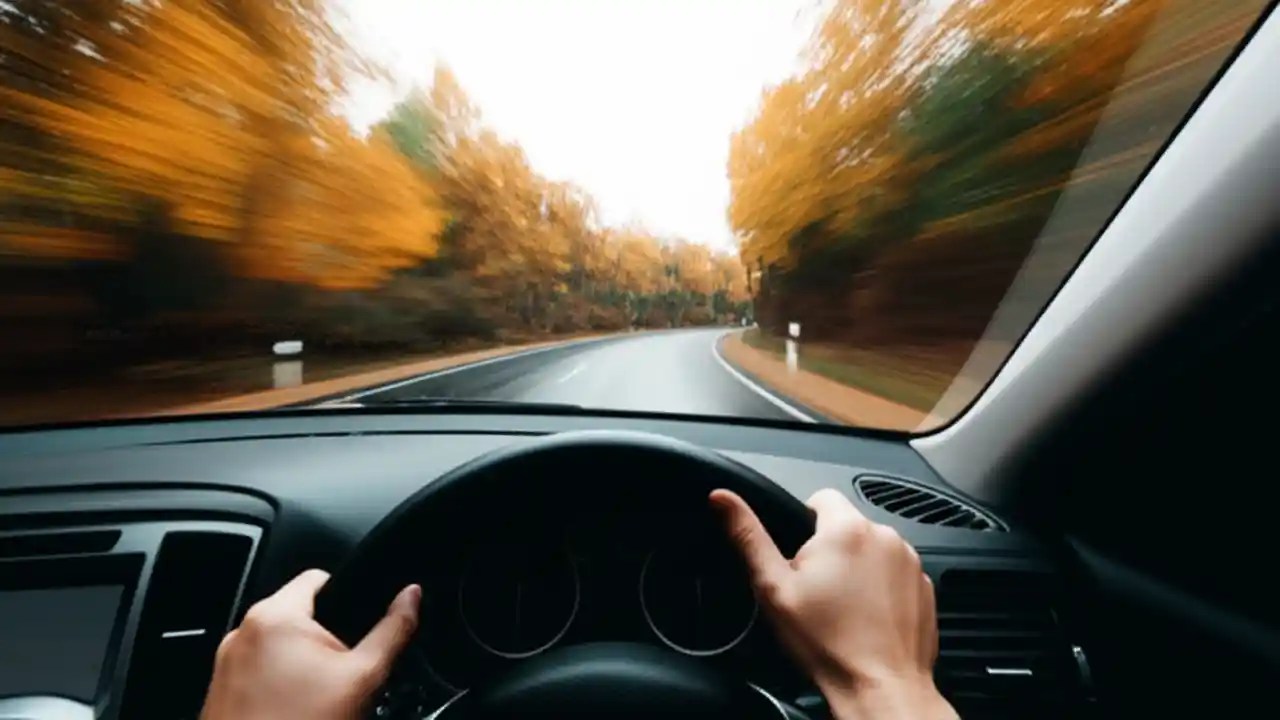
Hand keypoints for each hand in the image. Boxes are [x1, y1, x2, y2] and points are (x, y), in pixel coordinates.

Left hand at [201, 569, 420, 719]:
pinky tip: (293, 709)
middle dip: (325, 639)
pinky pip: (257, 669)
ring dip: (301, 662)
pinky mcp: (221, 688)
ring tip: (315, 698)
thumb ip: (393, 631)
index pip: (318, 578)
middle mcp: (242, 632)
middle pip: (299, 613)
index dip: (348, 596)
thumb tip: (411, 596)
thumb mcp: (362, 678)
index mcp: (275, 617)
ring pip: (279, 644)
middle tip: (339, 675)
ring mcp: (227, 661)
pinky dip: (278, 682)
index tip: (358, 628)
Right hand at [710, 489, 955, 719]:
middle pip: (846, 526)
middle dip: (830, 550)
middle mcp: (884, 537)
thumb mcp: (773, 588)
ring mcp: (909, 562)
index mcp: (845, 529)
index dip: (802, 525)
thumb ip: (747, 536)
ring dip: (858, 568)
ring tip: (843, 607)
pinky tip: (866, 617)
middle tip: (816, 591)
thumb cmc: (829, 644)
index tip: (800, 560)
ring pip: (872, 550)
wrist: (879, 687)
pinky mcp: (924, 586)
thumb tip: (722, 499)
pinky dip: (882, 588)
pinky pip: (895, 574)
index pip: (820, 498)